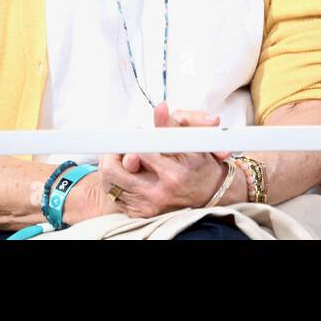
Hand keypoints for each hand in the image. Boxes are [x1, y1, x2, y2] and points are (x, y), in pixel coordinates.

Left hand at [94, 104, 233, 218]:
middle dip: (115, 151)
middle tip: (124, 143)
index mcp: (174, 174)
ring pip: (109, 181)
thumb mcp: (194, 141)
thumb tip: (160, 108)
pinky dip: (115, 180)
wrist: (210, 192)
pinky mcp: (140, 213)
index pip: (138, 153)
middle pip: (113, 170)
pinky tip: (126, 171)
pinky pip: (114, 194)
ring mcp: (148, 206)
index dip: (130, 140)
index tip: (130, 133)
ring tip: (124, 154)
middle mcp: (159, 193)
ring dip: (112, 164)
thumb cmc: (201, 164)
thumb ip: (173, 124)